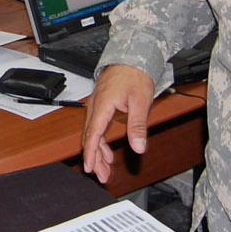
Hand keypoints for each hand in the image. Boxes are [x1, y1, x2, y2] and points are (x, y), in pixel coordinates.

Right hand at [80, 63, 157, 183]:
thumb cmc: (135, 75)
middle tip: (101, 175)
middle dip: (94, 158)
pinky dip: (101, 141)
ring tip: (104, 168)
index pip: (93, 134)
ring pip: (93, 133)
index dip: (91, 154)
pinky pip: (97, 126)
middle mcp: (95, 106)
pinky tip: (107, 151)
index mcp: (102, 105)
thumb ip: (137, 126)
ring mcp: (97, 105)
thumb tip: (138, 147)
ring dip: (98, 151)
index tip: (89, 168)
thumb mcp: (140, 102)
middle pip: (90, 137)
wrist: (132, 56)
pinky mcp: (101, 105)